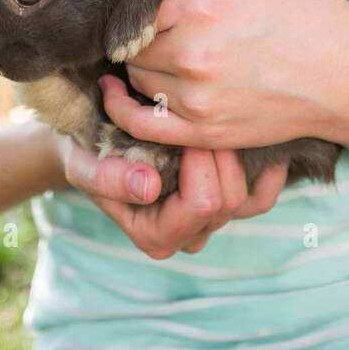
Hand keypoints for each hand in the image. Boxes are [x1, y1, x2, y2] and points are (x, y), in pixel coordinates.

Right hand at [51, 128, 288, 258]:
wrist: (94, 143)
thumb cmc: (86, 152)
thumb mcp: (83, 162)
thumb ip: (106, 177)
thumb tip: (146, 187)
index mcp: (155, 236)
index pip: (201, 204)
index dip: (200, 160)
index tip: (188, 121)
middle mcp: (187, 237)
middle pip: (228, 201)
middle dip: (218, 153)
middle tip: (202, 112)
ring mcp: (209, 223)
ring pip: (246, 198)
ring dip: (236, 156)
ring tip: (216, 120)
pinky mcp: (226, 204)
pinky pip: (262, 196)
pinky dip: (265, 172)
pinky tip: (258, 141)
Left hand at [99, 0, 348, 154]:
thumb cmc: (314, 11)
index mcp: (204, 1)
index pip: (136, 0)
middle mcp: (194, 51)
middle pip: (131, 39)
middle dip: (141, 30)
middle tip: (160, 25)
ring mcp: (198, 97)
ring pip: (136, 76)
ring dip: (141, 63)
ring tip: (159, 52)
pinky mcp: (206, 132)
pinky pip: (140, 123)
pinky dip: (121, 108)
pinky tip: (116, 90)